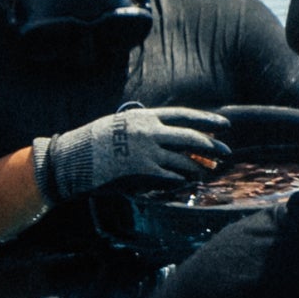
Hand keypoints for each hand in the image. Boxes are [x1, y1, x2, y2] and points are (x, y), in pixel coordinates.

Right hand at [33, 104, 230, 199]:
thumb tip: (164, 132)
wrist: (72, 158)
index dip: (206, 119)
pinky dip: (180, 180)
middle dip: (211, 145)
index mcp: (144, 116)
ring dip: (197, 167)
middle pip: (190, 137)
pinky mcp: (142, 172)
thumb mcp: (119, 124)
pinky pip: (169, 177)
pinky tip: (186, 182)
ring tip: (206, 172)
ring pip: (183, 160)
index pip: (184, 115)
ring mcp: (147, 152)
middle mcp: (149, 132)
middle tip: (226, 151)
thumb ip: (143, 126)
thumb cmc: (93, 141)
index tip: (224, 124)